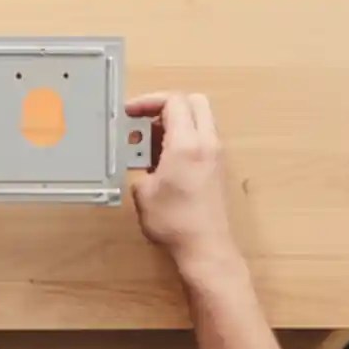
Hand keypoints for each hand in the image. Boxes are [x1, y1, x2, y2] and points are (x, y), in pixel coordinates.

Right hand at [127, 92, 241, 285]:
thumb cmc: (173, 221)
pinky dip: (184, 137)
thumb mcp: (143, 191)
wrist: (206, 247)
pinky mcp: (219, 167)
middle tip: (144, 121)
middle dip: (166, 105)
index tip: (130, 113)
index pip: (173, 101)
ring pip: (200, 118)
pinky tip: (164, 159)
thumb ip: (139, 165)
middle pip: (193, 101)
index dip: (148, 101)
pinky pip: (202, 137)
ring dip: (176, 122)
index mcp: (187, 143)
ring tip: (150, 143)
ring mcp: (216, 154)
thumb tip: (139, 156)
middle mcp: (207, 142)